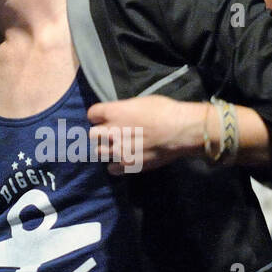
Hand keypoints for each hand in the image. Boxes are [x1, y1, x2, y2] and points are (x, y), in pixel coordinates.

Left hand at [85, 96, 204, 174]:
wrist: (179, 131)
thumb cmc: (165, 111)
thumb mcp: (141, 102)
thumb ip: (125, 110)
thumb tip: (122, 114)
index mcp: (114, 112)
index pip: (92, 114)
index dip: (98, 116)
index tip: (104, 118)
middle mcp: (111, 132)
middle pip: (92, 134)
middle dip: (99, 133)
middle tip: (110, 134)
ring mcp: (118, 150)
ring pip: (99, 152)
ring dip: (106, 149)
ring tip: (117, 148)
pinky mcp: (127, 165)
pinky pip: (111, 168)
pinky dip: (115, 166)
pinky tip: (123, 161)